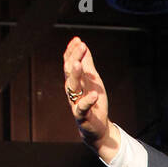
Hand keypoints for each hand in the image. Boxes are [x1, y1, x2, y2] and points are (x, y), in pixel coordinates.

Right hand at [63, 37, 119, 160]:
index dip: (72, 51)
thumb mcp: (93, 81)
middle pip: (70, 72)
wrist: (97, 127)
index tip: (77, 40)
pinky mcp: (82, 116)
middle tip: (80, 46)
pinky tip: (93, 94)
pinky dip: (88, 100)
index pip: (70, 63)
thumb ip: (88, 64)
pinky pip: (82, 107)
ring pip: (72, 87)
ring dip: (75, 75)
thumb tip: (83, 45)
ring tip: (79, 64)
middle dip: (74, 58)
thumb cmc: (94, 103)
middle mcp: (72, 90)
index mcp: (75, 81)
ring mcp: (75, 102)